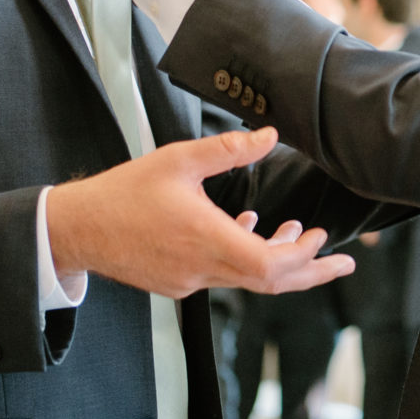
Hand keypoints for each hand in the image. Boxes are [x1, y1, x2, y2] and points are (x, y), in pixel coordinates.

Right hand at [46, 129, 355, 296]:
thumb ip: (228, 149)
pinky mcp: (176, 284)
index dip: (304, 256)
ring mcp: (188, 281)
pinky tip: (246, 229)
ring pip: (247, 279)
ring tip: (297, 233)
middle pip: (270, 283)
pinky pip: (223, 276)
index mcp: (207, 241)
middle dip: (311, 271)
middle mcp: (202, 270)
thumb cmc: (123, 192)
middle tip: (343, 262)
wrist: (77, 228)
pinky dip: (244, 258)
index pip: (271, 266)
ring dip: (276, 258)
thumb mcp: (178, 160)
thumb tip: (269, 135)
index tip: (320, 235)